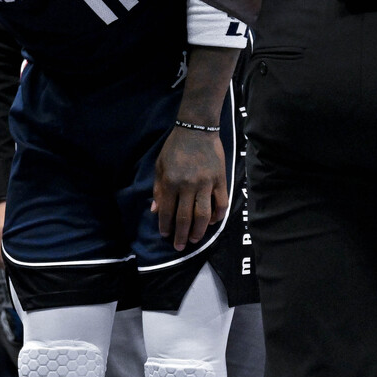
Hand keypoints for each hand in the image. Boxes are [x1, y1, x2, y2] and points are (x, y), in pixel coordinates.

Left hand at [152, 126, 228, 250]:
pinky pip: (221, 203)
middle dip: (181, 235)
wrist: (197, 130)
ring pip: (203, 215)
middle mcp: (188, 186)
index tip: (165, 235)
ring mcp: (206, 183)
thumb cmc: (174, 148)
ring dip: (198, 231)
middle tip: (179, 247)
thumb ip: (158, 189)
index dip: (166, 226)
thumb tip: (155, 211)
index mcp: (171, 182)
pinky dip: (218, 215)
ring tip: (194, 240)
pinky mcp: (220, 180)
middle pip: (185, 218)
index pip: (167, 211)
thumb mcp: (160, 166)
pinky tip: (212, 223)